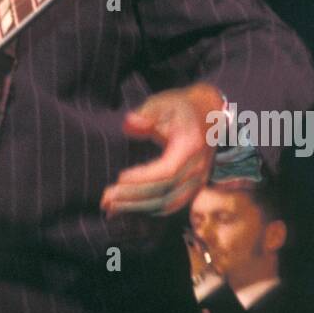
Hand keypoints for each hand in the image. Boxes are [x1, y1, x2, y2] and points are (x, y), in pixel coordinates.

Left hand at [100, 83, 223, 217]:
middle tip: (105, 199)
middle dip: (133, 197)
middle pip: (165, 192)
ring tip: (110, 208)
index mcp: (191, 146)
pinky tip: (126, 209)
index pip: (167, 171)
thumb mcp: (163, 102)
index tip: (119, 177)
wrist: (208, 114)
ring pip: (168, 204)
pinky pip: (171, 205)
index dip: (143, 178)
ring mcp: (198, 181)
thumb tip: (130, 124)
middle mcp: (198, 168)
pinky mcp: (193, 188)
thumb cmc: (180, 108)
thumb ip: (146, 113)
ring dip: (138, 208)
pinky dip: (148, 210)